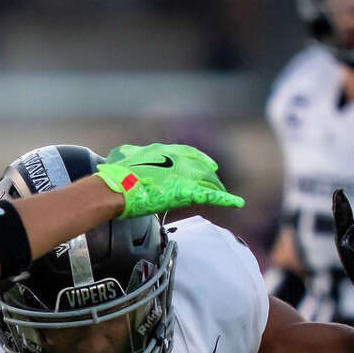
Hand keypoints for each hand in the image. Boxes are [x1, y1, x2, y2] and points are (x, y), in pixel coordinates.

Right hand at [96, 145, 245, 219]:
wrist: (117, 187)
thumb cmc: (117, 175)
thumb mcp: (124, 157)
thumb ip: (131, 155)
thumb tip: (124, 154)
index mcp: (164, 150)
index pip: (187, 152)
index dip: (197, 158)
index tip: (204, 162)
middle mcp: (177, 159)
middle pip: (200, 166)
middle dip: (208, 173)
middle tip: (215, 179)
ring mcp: (183, 175)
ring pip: (206, 180)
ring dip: (215, 187)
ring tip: (223, 194)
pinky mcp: (187, 191)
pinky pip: (211, 195)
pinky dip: (225, 199)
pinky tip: (236, 202)